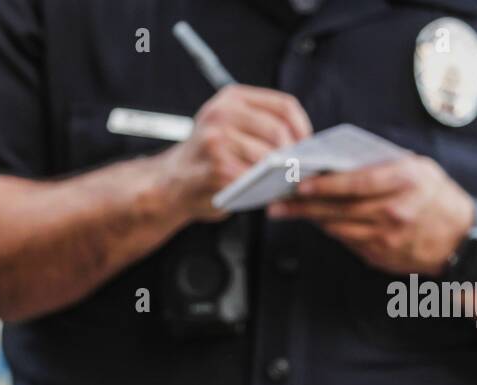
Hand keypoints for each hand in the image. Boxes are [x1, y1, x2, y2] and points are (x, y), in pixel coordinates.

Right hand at [157, 85, 312, 223]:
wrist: (169, 184)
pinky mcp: (215, 168)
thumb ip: (260, 127)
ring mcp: (216, 140)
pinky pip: (252, 178)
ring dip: (278, 173)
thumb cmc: (207, 159)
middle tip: (296, 170)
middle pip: (278, 131)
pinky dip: (262, 188)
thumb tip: (303, 145)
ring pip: (266, 157)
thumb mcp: (230, 127)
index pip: (283, 105)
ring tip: (281, 182)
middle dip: (291, 155)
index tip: (307, 146)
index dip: (302, 128)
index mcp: (231, 99)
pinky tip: (262, 192)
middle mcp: (222, 114)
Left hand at [267, 154, 475, 275]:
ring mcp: (386, 237)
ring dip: (309, 219)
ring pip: (336, 227)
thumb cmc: (436, 196)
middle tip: (276, 202)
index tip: (298, 183)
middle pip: (338, 208)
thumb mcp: (419, 169)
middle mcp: (394, 211)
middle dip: (303, 206)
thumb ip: (383, 165)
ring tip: (286, 210)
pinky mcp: (379, 256)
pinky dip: (330, 229)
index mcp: (405, 182)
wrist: (462, 239)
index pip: (355, 183)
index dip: (323, 184)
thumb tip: (340, 164)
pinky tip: (315, 221)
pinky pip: (346, 241)